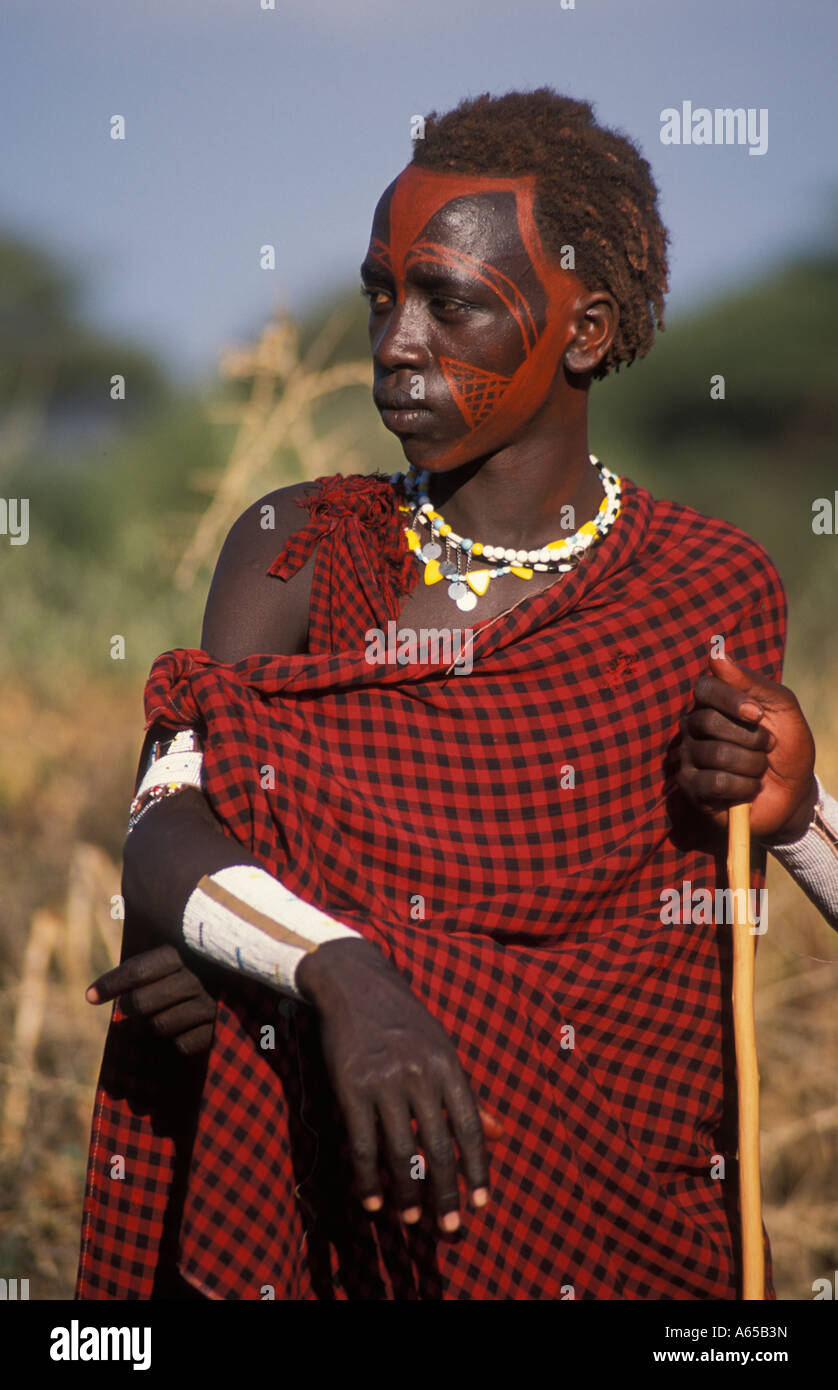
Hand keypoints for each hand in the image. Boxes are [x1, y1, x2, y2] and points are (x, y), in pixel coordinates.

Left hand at [86, 944, 217, 1055]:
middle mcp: (196, 978)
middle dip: (130, 1007)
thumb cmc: (196, 968)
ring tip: (167, 1012)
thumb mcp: (175, 957)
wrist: (244, 974)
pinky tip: (188, 1027)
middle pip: (141, 1003)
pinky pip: (182, 1044)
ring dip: (156, 1023)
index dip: (110, 984)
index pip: (136, 971)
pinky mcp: (218, 1030)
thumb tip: (93, 993)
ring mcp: (210, 1005)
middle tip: (130, 1007)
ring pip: (159, 1025)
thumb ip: (145, 966)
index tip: (90, 997)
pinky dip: (180, 1039)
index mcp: (182, 954)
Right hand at [297, 937, 502, 1232]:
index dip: (478, 1169)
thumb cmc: (405, 1022)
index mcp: (448, 1065)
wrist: (357, 984)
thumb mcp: (443, 1049)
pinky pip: (362, 1144)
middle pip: (436, 1146)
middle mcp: (420, 1074)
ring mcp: (383, 1080)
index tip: (481, 1204)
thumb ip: (468, 1095)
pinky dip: (368, 1179)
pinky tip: (373, 1201)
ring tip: (411, 1220)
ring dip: (407, 1193)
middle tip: (449, 1227)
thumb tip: (501, 1136)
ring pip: (399, 1152)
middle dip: (444, 1192)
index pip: (470, 1128)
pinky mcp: (351, 1086)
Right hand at [677, 652, 816, 841]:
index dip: (730, 700)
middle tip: (766, 747)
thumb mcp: (782, 709)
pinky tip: (749, 788)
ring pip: (716, 754)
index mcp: (714, 703)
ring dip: (752, 765)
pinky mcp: (691, 787)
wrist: (793, 794)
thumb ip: (752, 682)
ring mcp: (689, 757)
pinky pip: (714, 782)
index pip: (705, 688)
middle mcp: (695, 727)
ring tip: (760, 770)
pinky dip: (743, 787)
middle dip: (750, 738)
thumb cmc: (786, 747)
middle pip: (709, 722)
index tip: (757, 714)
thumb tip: (716, 653)